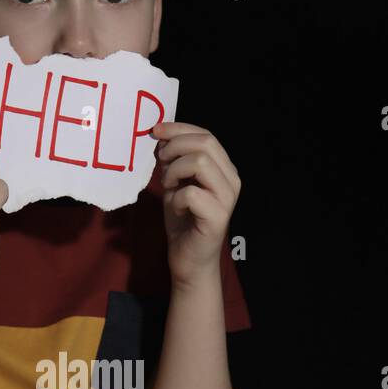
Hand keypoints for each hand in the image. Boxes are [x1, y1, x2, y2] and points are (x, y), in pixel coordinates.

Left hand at [151, 122, 241, 289]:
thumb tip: (161, 137)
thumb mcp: (176, 183)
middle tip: (160, 162)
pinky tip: (175, 208)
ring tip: (168, 186)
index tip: (156, 131)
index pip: (206, 135)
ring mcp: (227, 198)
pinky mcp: (218, 217)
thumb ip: (174, 161)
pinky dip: (175, 198)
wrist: (189, 259)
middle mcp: (231, 180)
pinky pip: (191, 193)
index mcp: (224, 169)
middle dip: (175, 147)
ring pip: (200, 163)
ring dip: (175, 170)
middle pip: (206, 143)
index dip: (179, 129)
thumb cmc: (183, 221)